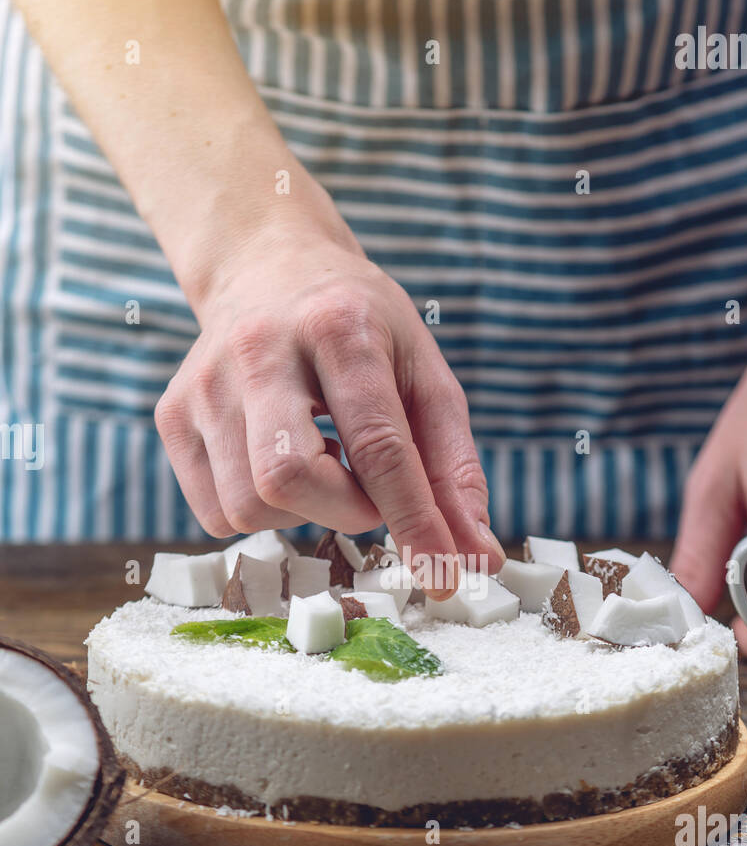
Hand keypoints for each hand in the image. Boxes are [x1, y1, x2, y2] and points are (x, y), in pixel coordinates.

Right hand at [155, 166, 503, 588]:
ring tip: (321, 463)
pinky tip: (280, 464)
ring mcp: (203, 383)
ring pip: (247, 507)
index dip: (415, 521)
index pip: (378, 446)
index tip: (446, 577)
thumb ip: (453, 469)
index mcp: (338, 328)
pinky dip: (261, 512)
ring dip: (303, 513)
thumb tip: (475, 557)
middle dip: (343, 511)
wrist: (268, 268)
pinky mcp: (172, 414)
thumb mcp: (424, 376)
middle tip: (365, 488)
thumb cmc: (360, 330)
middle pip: (288, 480)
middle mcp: (259, 350)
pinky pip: (214, 512)